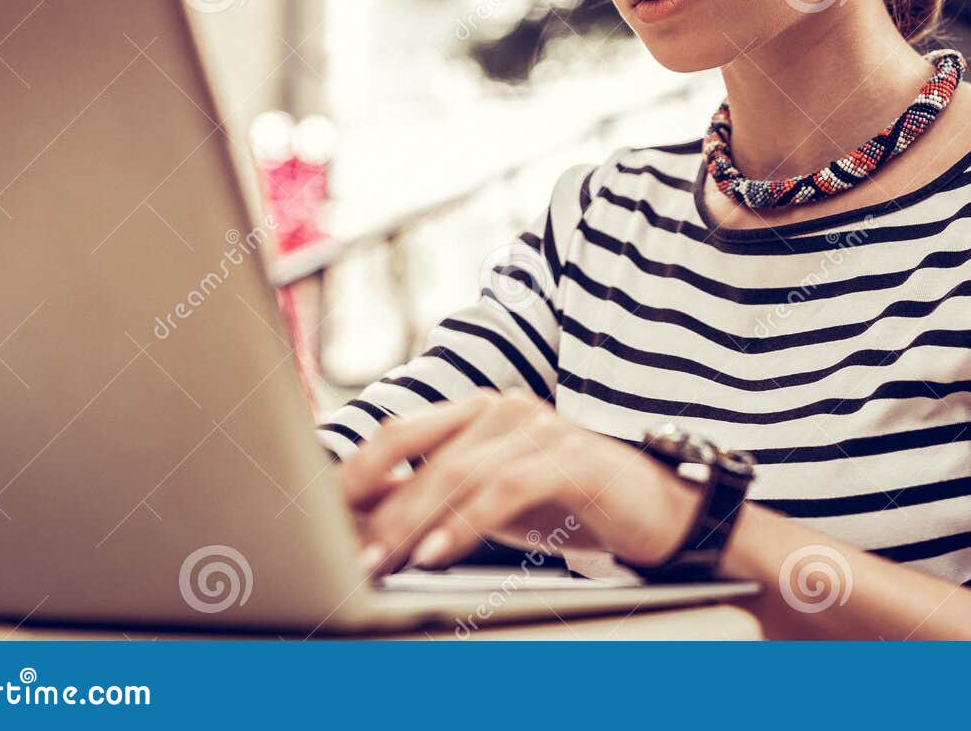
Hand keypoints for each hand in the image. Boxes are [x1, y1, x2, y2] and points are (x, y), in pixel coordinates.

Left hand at [337, 389, 703, 577]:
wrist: (656, 512)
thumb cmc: (564, 504)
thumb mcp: (484, 506)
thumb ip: (427, 503)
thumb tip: (351, 524)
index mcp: (474, 413)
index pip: (398, 435)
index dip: (352, 474)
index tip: (314, 520)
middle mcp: (502, 408)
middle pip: (417, 449)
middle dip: (372, 504)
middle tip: (341, 553)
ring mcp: (539, 428)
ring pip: (456, 470)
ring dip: (411, 520)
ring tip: (379, 561)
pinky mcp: (571, 457)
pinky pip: (506, 488)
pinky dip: (467, 522)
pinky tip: (440, 552)